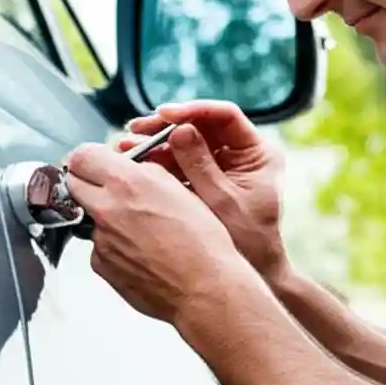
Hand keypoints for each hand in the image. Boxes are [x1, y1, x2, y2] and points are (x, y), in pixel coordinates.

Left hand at [65, 142, 249, 325]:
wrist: (204, 289)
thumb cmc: (202, 243)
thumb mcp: (181, 189)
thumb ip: (148, 173)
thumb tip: (133, 169)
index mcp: (128, 183)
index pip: (82, 156)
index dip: (91, 158)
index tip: (98, 163)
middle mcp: (107, 208)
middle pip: (73, 183)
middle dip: (89, 182)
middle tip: (111, 190)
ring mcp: (100, 239)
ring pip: (87, 216)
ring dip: (104, 216)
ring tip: (139, 229)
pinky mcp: (100, 265)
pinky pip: (98, 246)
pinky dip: (112, 246)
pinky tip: (140, 253)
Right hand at [119, 100, 288, 280]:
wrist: (246, 273)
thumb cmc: (247, 242)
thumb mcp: (223, 201)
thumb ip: (201, 166)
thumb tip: (180, 131)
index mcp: (257, 152)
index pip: (225, 116)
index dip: (194, 110)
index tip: (166, 114)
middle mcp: (240, 154)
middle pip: (200, 125)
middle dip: (167, 126)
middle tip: (138, 128)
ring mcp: (220, 166)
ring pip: (185, 142)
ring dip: (156, 143)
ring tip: (128, 144)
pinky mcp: (201, 180)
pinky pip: (177, 162)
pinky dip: (156, 162)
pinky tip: (133, 162)